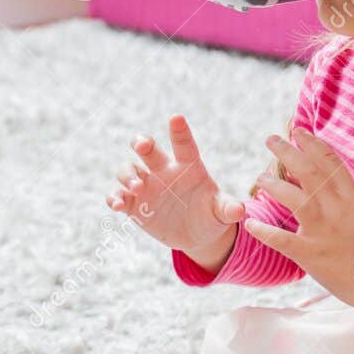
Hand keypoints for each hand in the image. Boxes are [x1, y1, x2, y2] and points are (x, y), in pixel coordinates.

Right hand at [106, 115, 245, 271]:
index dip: (179, 131)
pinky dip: (114, 198)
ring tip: (136, 188)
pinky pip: (118, 196)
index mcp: (187, 166)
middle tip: (143, 145)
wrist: (196, 236)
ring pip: (128, 170)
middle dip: (142, 142)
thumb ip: (227, 209)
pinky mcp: (134, 205)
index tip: (176, 117)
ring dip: (128, 175)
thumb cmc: (211, 216)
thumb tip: (240, 210)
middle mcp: (163, 171)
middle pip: (148, 149)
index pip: (183, 144)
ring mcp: (146, 187)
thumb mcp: (221, 213)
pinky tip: (117, 204)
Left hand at [245, 129, 353, 342]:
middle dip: (288, 152)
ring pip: (294, 199)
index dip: (313, 143)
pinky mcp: (311, 254)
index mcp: (352, 198)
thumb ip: (342, 197)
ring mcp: (324, 232)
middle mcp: (337, 210)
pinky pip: (282, 239)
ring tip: (260, 178)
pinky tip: (250, 224)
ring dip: (274, 185)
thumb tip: (318, 178)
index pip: (331, 162)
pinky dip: (264, 231)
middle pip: (309, 172)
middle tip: (270, 139)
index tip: (298, 130)